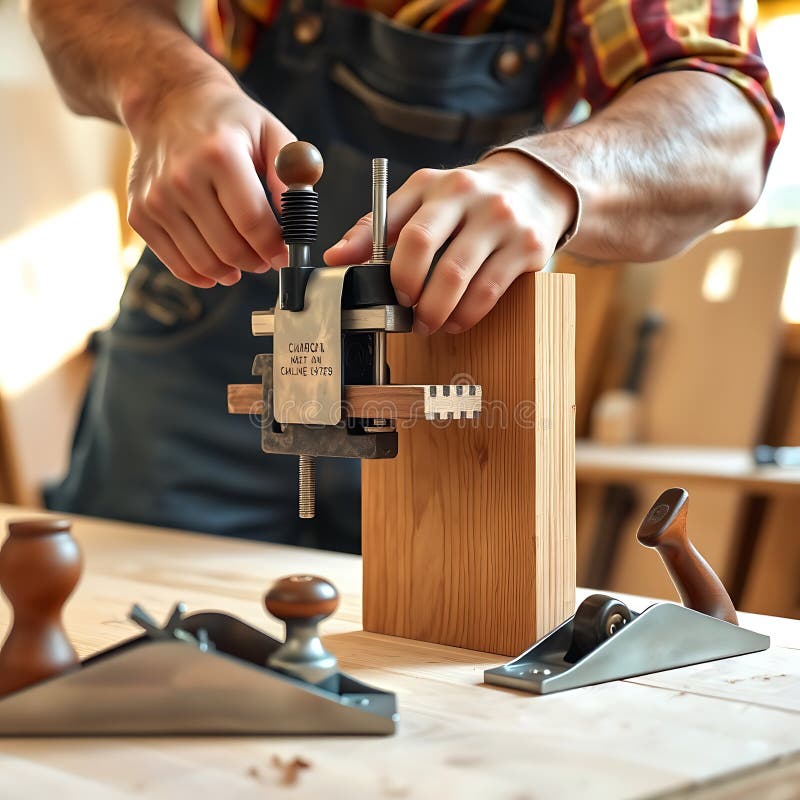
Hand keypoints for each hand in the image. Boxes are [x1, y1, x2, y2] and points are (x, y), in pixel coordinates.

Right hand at [125, 75, 294, 287]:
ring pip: (204, 262)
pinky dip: (202, 274)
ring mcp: (156, 199)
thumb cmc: (228, 121)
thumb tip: (299, 220)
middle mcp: (183, 178)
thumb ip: (292, 174)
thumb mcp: (270, 132)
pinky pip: (176, 264)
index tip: (286, 256)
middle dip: (256, 262)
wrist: (166, 102)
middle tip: (267, 259)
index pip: (253, 222)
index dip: (275, 248)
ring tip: (245, 261)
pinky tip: (219, 268)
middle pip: (230, 248)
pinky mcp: (140, 214)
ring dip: (232, 271)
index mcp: (219, 155)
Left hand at [325, 152, 575, 332]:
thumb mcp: (423, 199)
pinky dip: (466, 314)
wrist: (537, 185)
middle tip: (404, 310)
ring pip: (456, 275)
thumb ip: (378, 227)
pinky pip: (488, 290)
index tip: (376, 290)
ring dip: (435, 310)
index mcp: (433, 184)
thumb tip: (336, 258)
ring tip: (428, 323)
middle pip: (422, 246)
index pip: (393, 221)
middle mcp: (466, 195)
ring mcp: (499, 219)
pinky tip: (456, 321)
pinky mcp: (527, 245)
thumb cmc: (469, 200)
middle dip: (406, 289)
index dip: (376, 260)